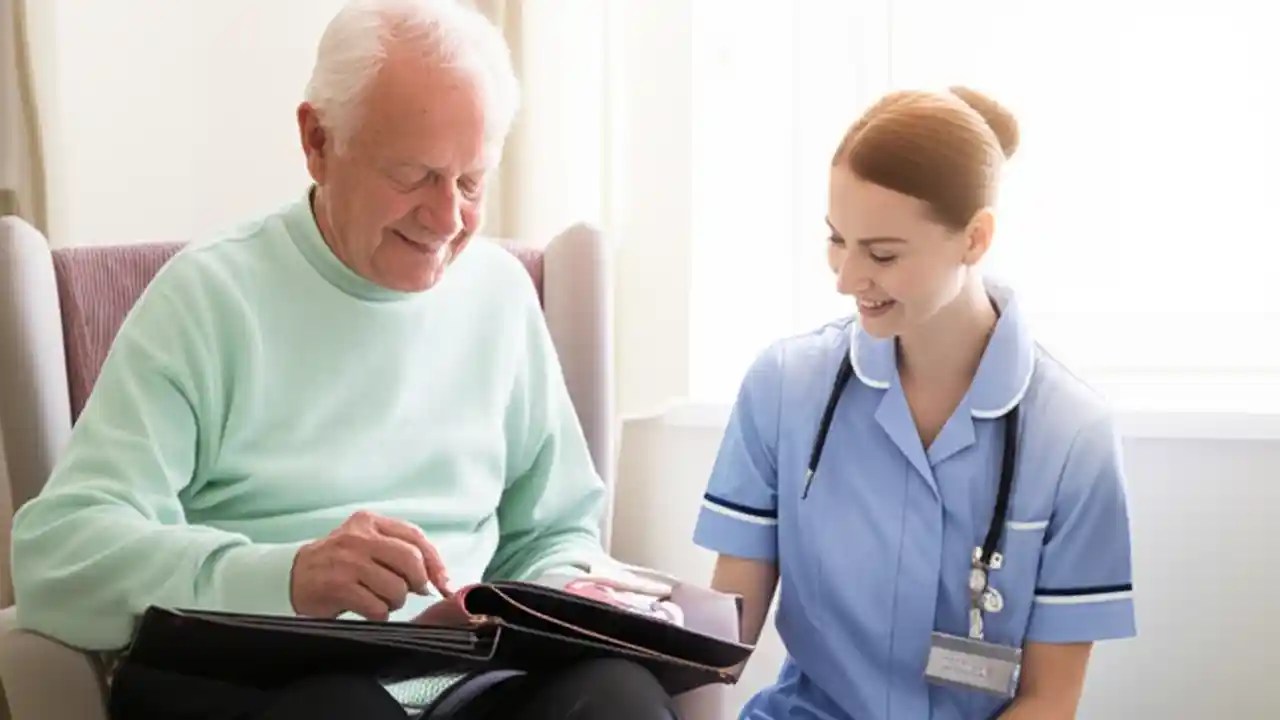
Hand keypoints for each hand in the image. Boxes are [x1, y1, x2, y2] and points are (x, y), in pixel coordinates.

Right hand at [290, 510, 451, 620]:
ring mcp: (348, 562)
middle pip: (410, 561)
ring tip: (380, 600)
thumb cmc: (337, 563)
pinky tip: (367, 610)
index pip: (415, 537)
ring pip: (396, 588)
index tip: (442, 583)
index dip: (435, 562)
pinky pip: (377, 608)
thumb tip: (439, 580)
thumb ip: (399, 551)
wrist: (291, 576)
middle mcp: (359, 538)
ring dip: (395, 602)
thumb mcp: (365, 544)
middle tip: (411, 593)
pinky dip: (379, 614)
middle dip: (417, 583)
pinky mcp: (338, 587)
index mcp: (369, 522)